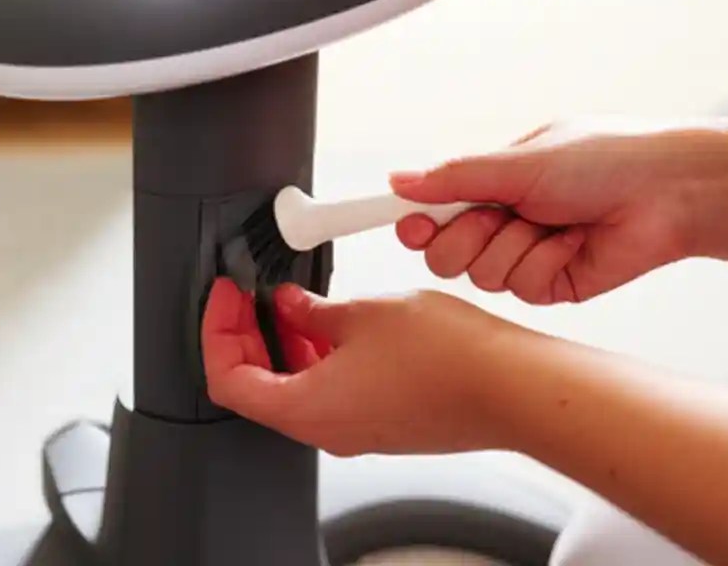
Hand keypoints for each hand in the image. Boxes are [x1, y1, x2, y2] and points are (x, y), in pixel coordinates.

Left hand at [202, 278, 523, 455]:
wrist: (511, 388)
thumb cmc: (449, 358)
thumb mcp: (363, 312)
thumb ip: (313, 310)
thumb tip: (291, 304)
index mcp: (305, 408)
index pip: (228, 379)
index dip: (216, 332)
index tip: (224, 297)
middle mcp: (325, 430)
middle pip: (257, 387)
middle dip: (246, 335)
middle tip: (248, 295)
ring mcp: (354, 431)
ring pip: (294, 389)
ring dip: (284, 344)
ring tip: (292, 299)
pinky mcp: (380, 423)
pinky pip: (329, 393)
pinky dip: (317, 357)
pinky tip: (332, 321)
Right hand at [392, 119, 707, 303]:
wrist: (670, 191)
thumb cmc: (605, 158)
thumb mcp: (521, 161)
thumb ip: (456, 177)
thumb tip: (399, 180)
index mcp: (493, 185)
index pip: (434, 210)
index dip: (416, 221)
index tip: (408, 224)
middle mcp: (505, 222)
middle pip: (445, 254)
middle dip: (466, 237)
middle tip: (496, 216)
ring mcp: (528, 256)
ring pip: (482, 275)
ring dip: (516, 245)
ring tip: (554, 220)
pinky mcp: (554, 285)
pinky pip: (522, 287)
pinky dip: (547, 261)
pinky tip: (577, 241)